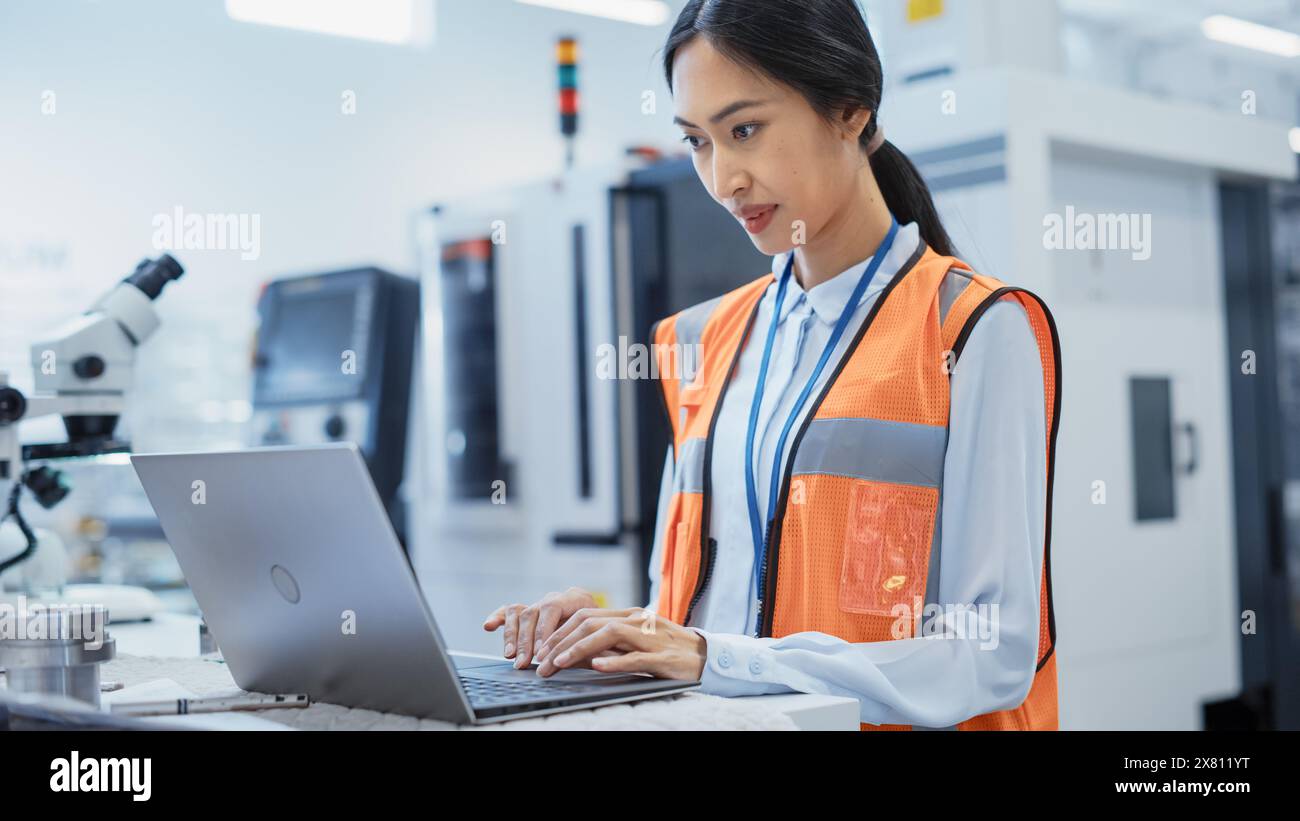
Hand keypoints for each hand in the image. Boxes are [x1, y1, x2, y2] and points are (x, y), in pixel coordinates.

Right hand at [483, 587, 598, 668]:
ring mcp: (541, 604)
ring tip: (511, 657)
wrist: (603, 628)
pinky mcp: (529, 613)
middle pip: (533, 613)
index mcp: (577, 598)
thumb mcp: (603, 640)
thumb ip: (592, 647)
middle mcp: (556, 598)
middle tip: (524, 663)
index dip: (544, 631)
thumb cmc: (604, 637)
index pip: (553, 608)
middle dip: (526, 641)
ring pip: (520, 613)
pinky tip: (489, 626)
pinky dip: (499, 619)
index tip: (541, 654)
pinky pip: (510, 612)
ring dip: (513, 637)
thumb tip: (585, 659)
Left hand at [534, 608, 705, 680]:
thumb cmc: (666, 651)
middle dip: (561, 642)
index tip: (542, 650)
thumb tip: (573, 655)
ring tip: (560, 663)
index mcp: (628, 615)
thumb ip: (608, 645)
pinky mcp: (661, 657)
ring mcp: (649, 638)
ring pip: (608, 635)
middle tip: (542, 662)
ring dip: (579, 649)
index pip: (585, 616)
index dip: (560, 632)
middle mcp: (636, 621)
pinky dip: (614, 661)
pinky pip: (634, 657)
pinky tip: (596, 667)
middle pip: (590, 623)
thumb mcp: (634, 643)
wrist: (705, 656)